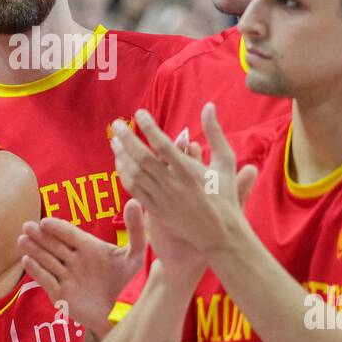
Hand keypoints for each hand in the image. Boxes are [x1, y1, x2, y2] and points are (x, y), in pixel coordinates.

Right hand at [19, 197, 147, 333]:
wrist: (120, 313)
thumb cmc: (127, 282)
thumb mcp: (135, 255)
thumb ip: (136, 230)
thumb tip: (134, 202)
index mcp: (88, 246)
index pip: (70, 234)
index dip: (58, 228)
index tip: (46, 222)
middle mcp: (73, 259)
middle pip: (54, 245)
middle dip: (40, 236)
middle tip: (27, 226)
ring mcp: (65, 276)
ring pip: (47, 260)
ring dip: (34, 250)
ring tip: (22, 240)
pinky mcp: (59, 294)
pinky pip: (46, 280)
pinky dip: (36, 271)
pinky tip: (27, 260)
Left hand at [110, 103, 258, 266]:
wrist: (220, 235)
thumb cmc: (225, 196)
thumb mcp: (226, 162)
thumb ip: (215, 133)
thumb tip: (209, 106)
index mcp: (191, 171)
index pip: (164, 145)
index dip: (149, 128)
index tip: (138, 114)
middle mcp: (174, 185)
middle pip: (143, 159)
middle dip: (127, 139)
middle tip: (116, 124)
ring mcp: (163, 200)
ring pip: (135, 175)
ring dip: (121, 156)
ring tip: (114, 140)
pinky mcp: (157, 211)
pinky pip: (135, 191)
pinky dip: (124, 175)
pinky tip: (119, 163)